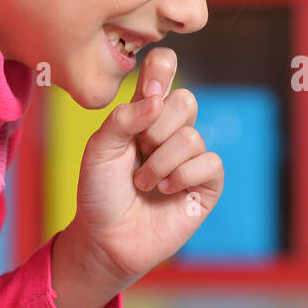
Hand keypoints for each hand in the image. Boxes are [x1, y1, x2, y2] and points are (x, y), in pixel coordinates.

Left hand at [69, 47, 222, 290]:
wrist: (106, 238)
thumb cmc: (99, 192)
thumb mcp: (98, 150)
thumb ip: (122, 119)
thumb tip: (157, 100)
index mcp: (145, 113)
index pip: (164, 70)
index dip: (163, 69)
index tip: (150, 90)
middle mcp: (172, 130)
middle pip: (186, 100)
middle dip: (157, 129)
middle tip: (139, 152)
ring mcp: (191, 157)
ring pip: (192, 137)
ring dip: (160, 163)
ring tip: (143, 183)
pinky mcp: (207, 184)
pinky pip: (209, 163)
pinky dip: (182, 177)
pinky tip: (165, 191)